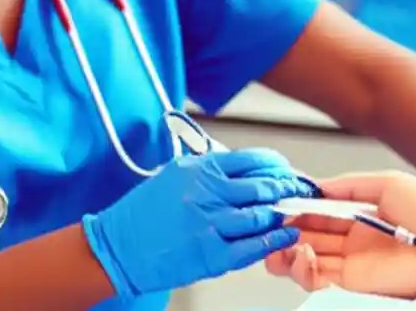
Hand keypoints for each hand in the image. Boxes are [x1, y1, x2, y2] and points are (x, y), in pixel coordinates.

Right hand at [82, 148, 314, 297]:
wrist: (117, 247)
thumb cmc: (142, 213)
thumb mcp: (175, 174)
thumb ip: (209, 169)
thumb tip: (245, 170)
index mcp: (199, 169)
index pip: (251, 160)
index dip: (276, 165)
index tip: (286, 169)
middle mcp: (206, 193)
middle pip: (262, 186)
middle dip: (286, 188)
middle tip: (298, 190)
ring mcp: (209, 225)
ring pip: (260, 215)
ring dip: (280, 213)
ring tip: (289, 212)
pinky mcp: (210, 254)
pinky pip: (252, 247)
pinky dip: (274, 240)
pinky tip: (284, 235)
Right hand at [265, 171, 415, 298]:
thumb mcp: (386, 184)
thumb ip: (348, 185)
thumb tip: (317, 185)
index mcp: (363, 217)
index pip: (321, 213)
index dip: (298, 207)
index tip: (279, 200)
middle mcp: (355, 242)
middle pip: (308, 237)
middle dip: (285, 229)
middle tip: (267, 221)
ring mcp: (352, 264)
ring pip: (305, 260)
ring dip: (285, 250)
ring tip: (277, 241)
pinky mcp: (352, 284)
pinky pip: (316, 278)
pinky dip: (300, 267)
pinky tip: (299, 252)